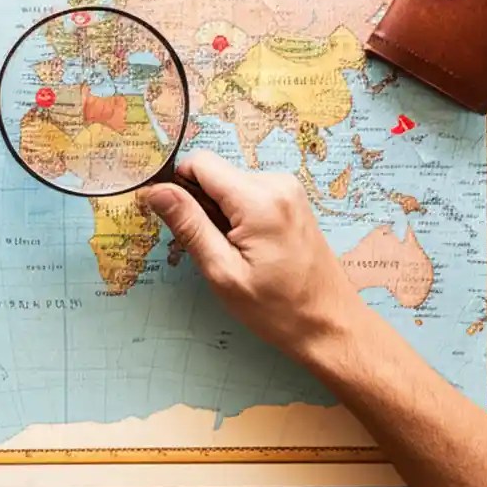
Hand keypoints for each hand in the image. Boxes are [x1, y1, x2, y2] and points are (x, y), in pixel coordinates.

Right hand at [140, 151, 362, 358]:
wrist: (330, 324)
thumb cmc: (278, 309)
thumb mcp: (223, 272)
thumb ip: (188, 224)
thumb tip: (156, 190)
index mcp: (259, 199)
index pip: (200, 162)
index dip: (178, 186)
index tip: (176, 220)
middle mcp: (277, 183)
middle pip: (215, 174)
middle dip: (202, 205)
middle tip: (213, 249)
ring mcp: (288, 189)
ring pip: (230, 184)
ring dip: (220, 213)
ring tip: (236, 253)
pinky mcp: (292, 199)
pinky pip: (248, 193)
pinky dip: (238, 215)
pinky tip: (250, 248)